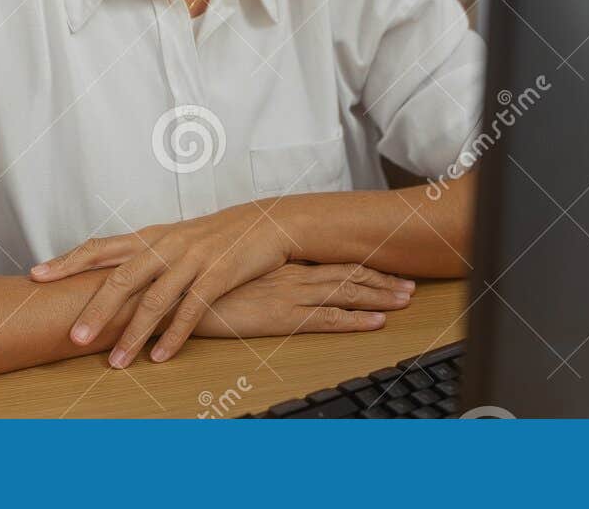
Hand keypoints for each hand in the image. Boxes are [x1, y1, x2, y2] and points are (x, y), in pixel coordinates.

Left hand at [29, 203, 293, 366]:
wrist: (268, 222)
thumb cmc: (219, 236)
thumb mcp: (178, 239)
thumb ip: (146, 257)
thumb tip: (110, 282)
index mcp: (151, 236)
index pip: (100, 247)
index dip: (67, 260)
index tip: (36, 275)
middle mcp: (166, 245)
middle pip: (121, 278)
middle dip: (95, 309)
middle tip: (73, 337)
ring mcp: (192, 258)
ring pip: (154, 299)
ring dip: (133, 334)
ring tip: (115, 362)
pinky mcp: (219, 273)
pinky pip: (191, 309)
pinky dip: (174, 335)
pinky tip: (160, 357)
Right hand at [195, 263, 415, 337]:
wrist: (178, 295)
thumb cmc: (202, 290)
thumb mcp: (235, 281)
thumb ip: (257, 282)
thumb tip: (269, 286)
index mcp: (282, 266)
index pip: (333, 264)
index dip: (363, 269)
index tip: (386, 271)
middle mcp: (292, 276)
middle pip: (348, 275)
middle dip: (382, 281)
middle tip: (410, 286)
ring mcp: (290, 294)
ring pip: (346, 293)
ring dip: (380, 296)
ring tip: (405, 300)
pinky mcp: (283, 316)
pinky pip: (329, 318)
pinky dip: (356, 320)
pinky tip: (377, 322)